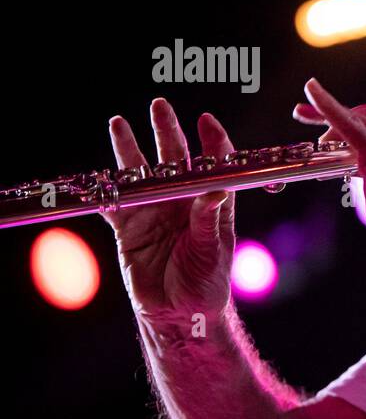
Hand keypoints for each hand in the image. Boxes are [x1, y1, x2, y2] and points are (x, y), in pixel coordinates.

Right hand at [104, 99, 236, 321]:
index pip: (214, 165)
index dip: (212, 141)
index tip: (206, 120)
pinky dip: (105, 189)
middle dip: (166, 131)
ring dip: (129, 150)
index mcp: (210, 203)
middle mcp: (182, 202)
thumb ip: (210, 219)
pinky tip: (97, 173)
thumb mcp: (214, 250)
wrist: (181, 313)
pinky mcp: (129, 229)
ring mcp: (154, 212)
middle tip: (159, 105)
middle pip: (174, 159)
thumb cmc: (208, 282)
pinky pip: (114, 204)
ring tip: (118, 122)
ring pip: (139, 174)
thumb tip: (215, 189)